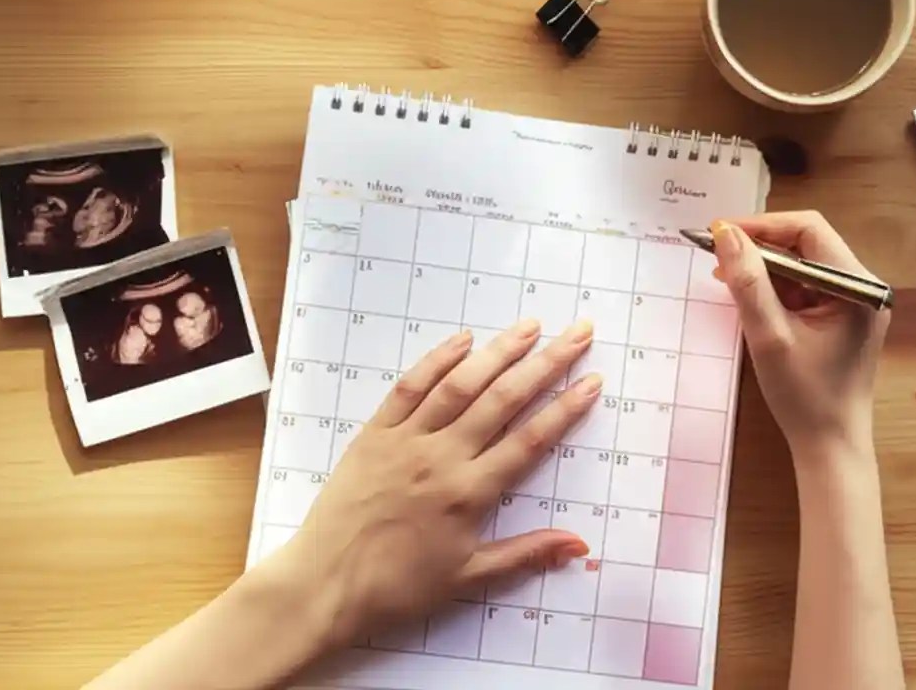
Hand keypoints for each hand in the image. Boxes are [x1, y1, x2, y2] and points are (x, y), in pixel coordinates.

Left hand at [271, 319, 600, 647]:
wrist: (323, 586)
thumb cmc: (397, 588)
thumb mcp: (468, 577)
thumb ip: (526, 554)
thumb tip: (580, 545)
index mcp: (469, 494)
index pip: (530, 440)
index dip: (566, 408)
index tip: (593, 380)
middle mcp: (442, 457)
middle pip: (503, 400)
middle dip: (546, 364)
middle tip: (577, 333)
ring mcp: (406, 440)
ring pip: (461, 385)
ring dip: (498, 352)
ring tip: (530, 326)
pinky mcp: (374, 434)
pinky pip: (409, 388)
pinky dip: (437, 360)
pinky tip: (463, 339)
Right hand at [710, 212, 888, 458]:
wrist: (829, 446)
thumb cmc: (804, 398)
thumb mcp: (770, 337)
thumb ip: (748, 283)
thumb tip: (725, 235)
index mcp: (858, 287)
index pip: (809, 230)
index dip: (763, 226)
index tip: (722, 232)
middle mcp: (863, 287)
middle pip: (806, 244)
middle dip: (760, 246)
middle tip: (716, 253)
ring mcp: (854, 302)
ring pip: (802, 265)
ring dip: (764, 268)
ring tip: (725, 275)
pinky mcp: (842, 317)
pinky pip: (805, 287)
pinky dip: (775, 288)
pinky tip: (747, 296)